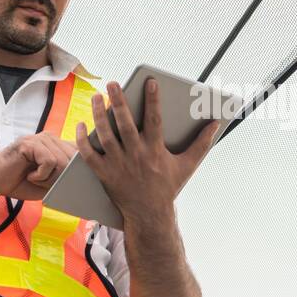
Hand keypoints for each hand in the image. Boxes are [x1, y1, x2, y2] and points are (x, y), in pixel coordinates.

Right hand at [0, 133, 76, 201]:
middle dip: (60, 178)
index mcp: (56, 144)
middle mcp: (50, 137)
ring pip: (61, 161)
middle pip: (73, 160)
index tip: (71, 180)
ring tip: (34, 178)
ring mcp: (40, 138)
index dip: (78, 169)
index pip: (80, 152)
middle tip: (41, 181)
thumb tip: (84, 178)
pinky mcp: (30, 143)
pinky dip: (40, 175)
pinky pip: (49, 161)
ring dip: (48, 178)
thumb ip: (66, 176)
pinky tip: (29, 175)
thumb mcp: (50, 181)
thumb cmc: (21, 182)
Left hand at [74, 79, 220, 220]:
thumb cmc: (168, 187)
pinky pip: (89, 154)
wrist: (149, 214)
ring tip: (96, 98)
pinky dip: (82, 140)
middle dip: (118, 102)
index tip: (150, 81)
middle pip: (124, 124)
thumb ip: (202, 143)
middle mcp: (136, 155)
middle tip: (113, 83)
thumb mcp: (187, 165)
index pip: (154, 119)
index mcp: (155, 150)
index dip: (153, 99)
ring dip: (99, 115)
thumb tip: (216, 124)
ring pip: (105, 135)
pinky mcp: (104, 173)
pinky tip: (81, 124)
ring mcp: (118, 164)